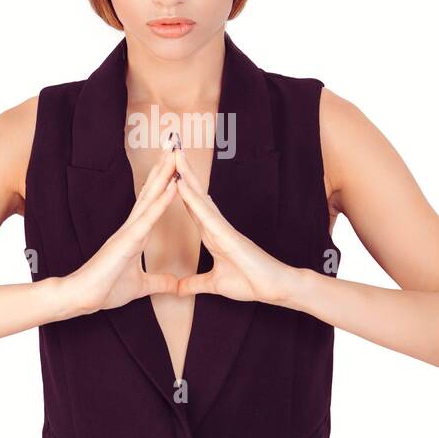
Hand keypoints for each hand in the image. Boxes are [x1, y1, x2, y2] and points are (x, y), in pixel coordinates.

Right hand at [63, 134, 181, 315]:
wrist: (83, 297)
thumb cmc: (106, 289)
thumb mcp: (141, 286)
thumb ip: (159, 282)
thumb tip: (175, 284)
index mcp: (135, 234)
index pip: (153, 202)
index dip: (164, 182)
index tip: (175, 164)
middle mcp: (132, 227)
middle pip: (152, 191)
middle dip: (164, 168)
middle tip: (175, 145)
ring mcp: (129, 231)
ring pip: (151, 197)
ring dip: (164, 175)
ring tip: (175, 154)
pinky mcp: (127, 240)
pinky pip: (149, 217)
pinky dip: (162, 201)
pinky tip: (173, 186)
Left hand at [172, 142, 298, 304]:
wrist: (273, 288)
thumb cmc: (250, 282)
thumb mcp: (214, 284)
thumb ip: (195, 284)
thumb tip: (178, 289)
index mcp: (211, 233)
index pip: (190, 206)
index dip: (177, 188)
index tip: (166, 172)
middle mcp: (215, 225)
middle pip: (194, 194)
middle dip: (181, 172)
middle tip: (169, 148)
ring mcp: (221, 227)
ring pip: (199, 197)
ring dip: (185, 176)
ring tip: (173, 156)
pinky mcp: (227, 234)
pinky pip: (206, 213)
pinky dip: (192, 198)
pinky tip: (181, 185)